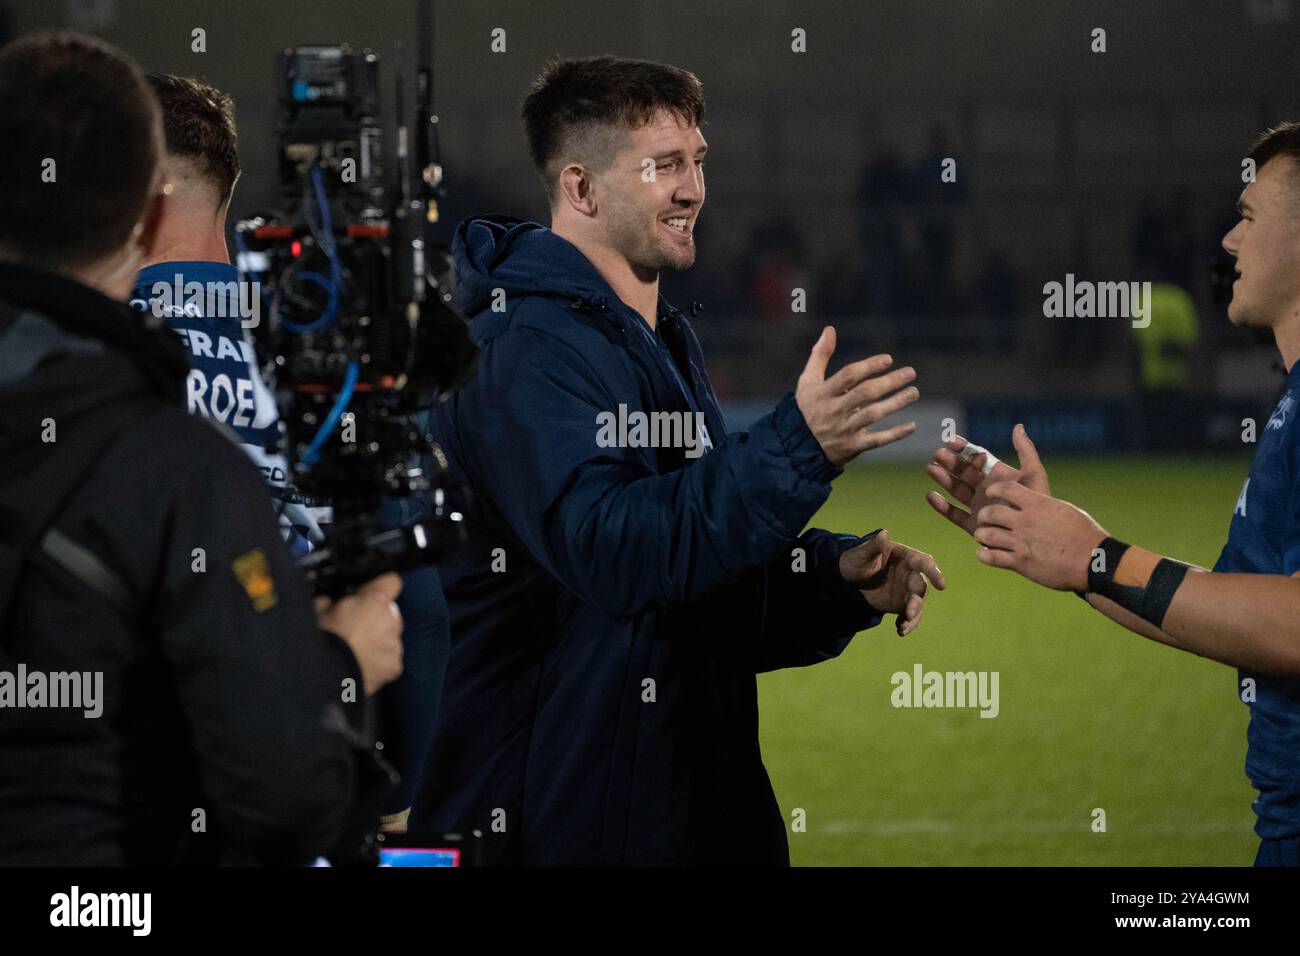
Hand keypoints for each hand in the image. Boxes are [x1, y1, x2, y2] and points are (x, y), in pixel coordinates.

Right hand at [316, 573, 403, 695]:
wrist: (327, 675)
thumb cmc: (322, 638)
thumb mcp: (318, 610)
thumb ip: (331, 601)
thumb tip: (330, 602)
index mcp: (375, 601)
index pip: (392, 582)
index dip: (380, 587)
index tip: (369, 595)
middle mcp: (391, 621)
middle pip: (391, 613)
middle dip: (377, 618)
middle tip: (355, 629)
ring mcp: (395, 645)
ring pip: (391, 638)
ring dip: (379, 641)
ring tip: (356, 652)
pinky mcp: (395, 667)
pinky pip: (389, 660)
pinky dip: (379, 663)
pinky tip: (362, 666)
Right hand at [796, 326, 918, 465]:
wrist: (797, 447)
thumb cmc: (806, 408)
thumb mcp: (808, 381)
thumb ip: (820, 355)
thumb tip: (830, 329)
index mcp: (824, 393)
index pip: (848, 376)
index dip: (869, 366)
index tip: (888, 359)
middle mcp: (834, 410)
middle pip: (865, 394)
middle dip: (889, 382)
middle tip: (910, 372)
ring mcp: (844, 430)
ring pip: (873, 414)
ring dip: (896, 403)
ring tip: (914, 392)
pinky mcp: (852, 446)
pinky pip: (877, 440)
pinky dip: (895, 434)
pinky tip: (912, 426)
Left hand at [839, 530, 945, 635]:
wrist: (850, 578)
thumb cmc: (858, 559)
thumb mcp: (861, 553)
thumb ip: (873, 546)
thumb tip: (884, 533)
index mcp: (906, 556)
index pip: (924, 563)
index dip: (933, 572)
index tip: (941, 584)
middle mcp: (912, 574)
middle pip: (920, 587)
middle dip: (916, 601)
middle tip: (910, 612)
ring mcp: (908, 590)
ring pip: (917, 603)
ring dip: (913, 616)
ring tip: (902, 627)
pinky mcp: (902, 604)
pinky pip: (909, 616)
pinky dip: (907, 624)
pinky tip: (900, 631)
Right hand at [925, 423, 1048, 535]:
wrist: (1037, 537)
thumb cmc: (1039, 504)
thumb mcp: (1034, 474)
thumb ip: (1026, 451)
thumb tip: (1018, 426)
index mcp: (999, 476)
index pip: (977, 458)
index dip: (963, 449)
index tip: (950, 441)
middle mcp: (987, 489)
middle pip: (963, 472)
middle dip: (950, 462)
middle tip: (937, 455)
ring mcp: (979, 507)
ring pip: (956, 490)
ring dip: (943, 479)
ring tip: (931, 469)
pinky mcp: (974, 525)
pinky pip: (954, 515)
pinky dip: (941, 506)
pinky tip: (930, 495)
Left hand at [973, 482, 1107, 590]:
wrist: (1094, 561)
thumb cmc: (1084, 534)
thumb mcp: (1064, 510)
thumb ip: (1043, 504)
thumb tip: (1034, 500)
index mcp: (1037, 504)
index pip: (1005, 489)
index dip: (994, 489)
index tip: (991, 493)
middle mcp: (1025, 522)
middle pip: (990, 513)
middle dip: (983, 516)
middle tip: (984, 519)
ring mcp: (1021, 543)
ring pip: (985, 535)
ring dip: (982, 535)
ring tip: (984, 537)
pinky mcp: (1020, 563)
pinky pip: (990, 557)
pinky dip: (983, 555)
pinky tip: (986, 554)